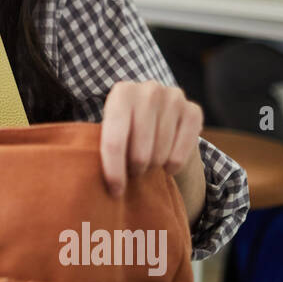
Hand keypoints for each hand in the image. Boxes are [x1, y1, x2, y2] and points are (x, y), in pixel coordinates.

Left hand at [98, 80, 202, 197]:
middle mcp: (148, 90)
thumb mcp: (110, 128)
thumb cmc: (126, 126)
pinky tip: (166, 164)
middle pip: (140, 152)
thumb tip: (89, 181)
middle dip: (134, 169)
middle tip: (133, 171)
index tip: (115, 191)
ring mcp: (174, 98)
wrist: (159, 111)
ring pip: (161, 155)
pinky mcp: (194, 110)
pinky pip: (181, 154)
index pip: (115, 141)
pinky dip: (173, 166)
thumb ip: (100, 145)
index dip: (114, 170)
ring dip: (153, 167)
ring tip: (147, 163)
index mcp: (121, 93)